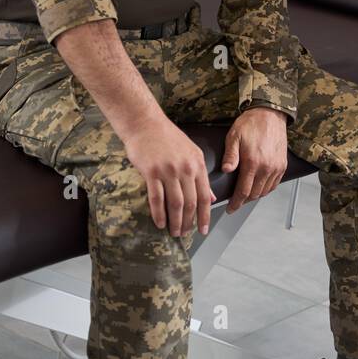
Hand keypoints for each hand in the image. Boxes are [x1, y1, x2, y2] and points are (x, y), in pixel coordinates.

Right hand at [121, 114, 214, 237]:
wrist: (146, 124)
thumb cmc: (168, 138)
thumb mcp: (192, 152)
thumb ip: (201, 175)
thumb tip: (211, 197)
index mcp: (198, 164)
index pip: (205, 195)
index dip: (205, 215)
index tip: (204, 229)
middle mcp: (185, 169)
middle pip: (191, 203)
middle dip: (189, 222)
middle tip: (184, 234)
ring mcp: (168, 171)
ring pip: (175, 203)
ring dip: (175, 221)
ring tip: (173, 232)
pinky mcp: (151, 172)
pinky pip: (157, 198)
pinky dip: (159, 213)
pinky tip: (160, 223)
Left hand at [221, 106, 289, 212]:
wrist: (270, 114)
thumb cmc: (251, 123)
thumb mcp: (234, 137)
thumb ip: (230, 156)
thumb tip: (225, 170)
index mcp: (252, 162)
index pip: (243, 191)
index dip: (236, 203)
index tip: (230, 209)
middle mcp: (266, 167)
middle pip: (255, 194)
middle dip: (244, 201)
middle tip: (236, 202)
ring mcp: (276, 167)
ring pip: (265, 191)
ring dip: (255, 196)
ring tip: (246, 195)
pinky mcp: (282, 165)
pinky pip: (274, 184)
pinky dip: (266, 189)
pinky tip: (259, 187)